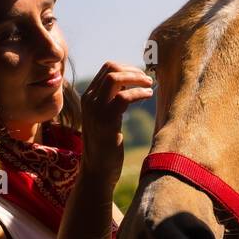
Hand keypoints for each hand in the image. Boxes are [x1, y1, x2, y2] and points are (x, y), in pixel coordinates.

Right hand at [79, 62, 152, 184]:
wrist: (97, 170)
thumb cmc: (106, 146)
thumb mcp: (105, 119)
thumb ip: (111, 101)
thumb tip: (130, 83)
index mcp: (88, 97)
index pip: (106, 68)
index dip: (127, 68)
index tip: (140, 76)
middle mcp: (89, 99)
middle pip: (110, 68)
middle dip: (133, 70)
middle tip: (147, 79)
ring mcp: (95, 109)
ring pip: (115, 78)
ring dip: (137, 78)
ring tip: (150, 85)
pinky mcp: (106, 120)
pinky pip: (124, 96)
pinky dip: (139, 92)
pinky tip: (148, 96)